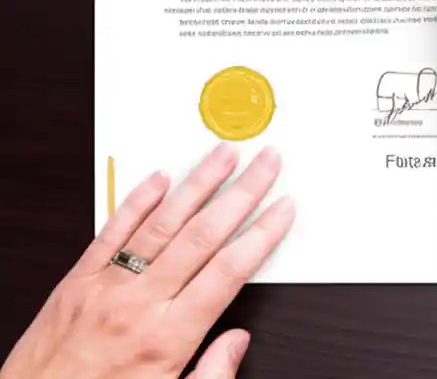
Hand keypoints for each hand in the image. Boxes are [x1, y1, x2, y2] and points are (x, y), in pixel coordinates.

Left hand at [0, 144, 293, 378]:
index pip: (228, 271)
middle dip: (242, 194)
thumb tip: (238, 342)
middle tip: (266, 163)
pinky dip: (137, 201)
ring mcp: (106, 287)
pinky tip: (160, 178)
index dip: (262, 235)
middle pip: (203, 236)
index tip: (283, 209)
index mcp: (167, 338)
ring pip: (162, 224)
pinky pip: (111, 231)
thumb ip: (212, 375)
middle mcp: (138, 305)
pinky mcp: (76, 280)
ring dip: (198, 184)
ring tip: (224, 155)